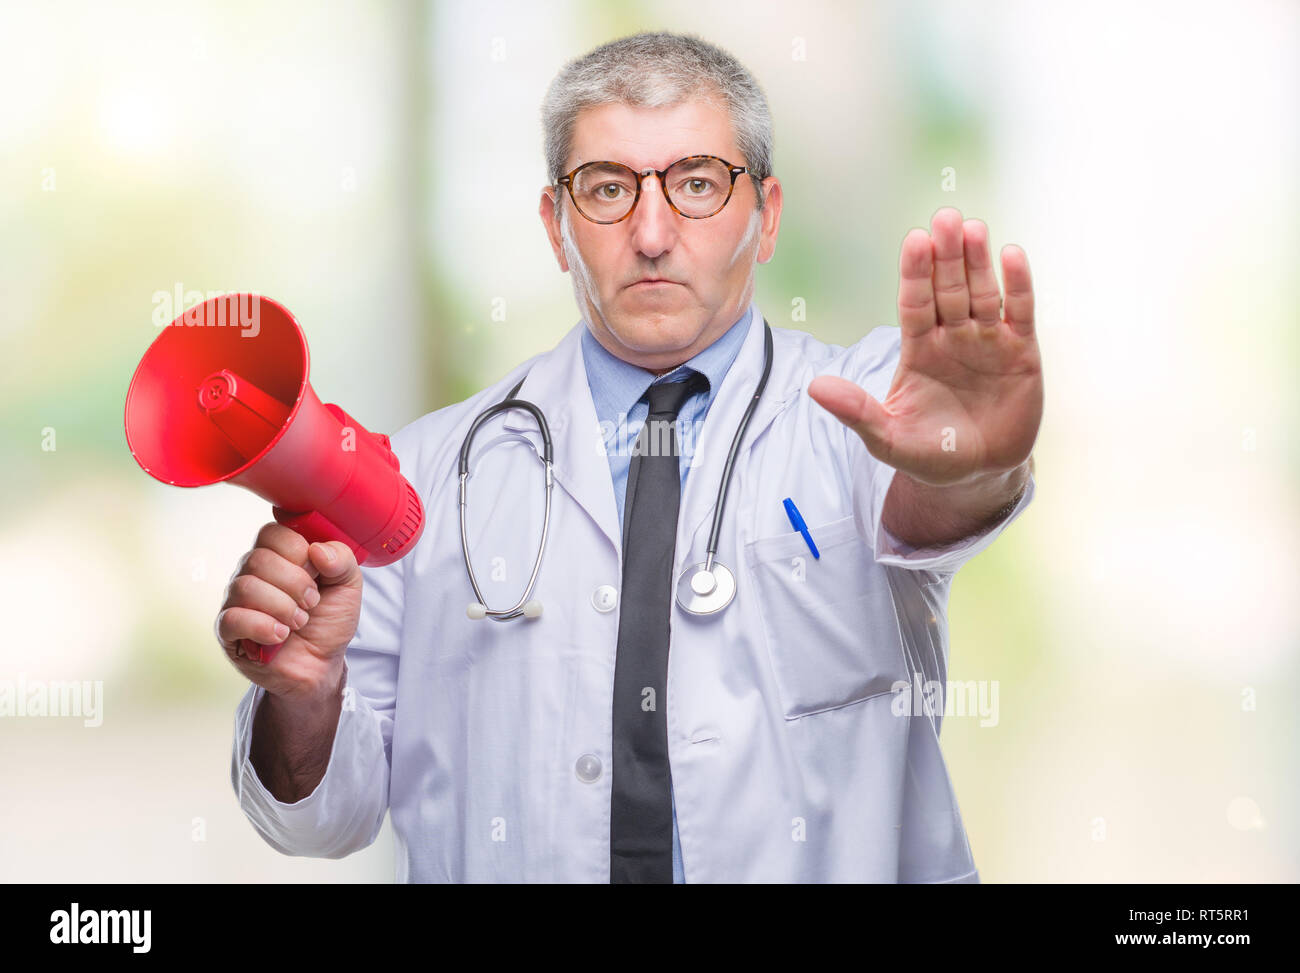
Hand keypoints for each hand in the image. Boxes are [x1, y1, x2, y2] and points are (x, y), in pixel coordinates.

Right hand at [216, 523, 362, 700]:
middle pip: (258, 559)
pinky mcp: (227, 630)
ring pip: (245, 587)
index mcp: (277, 555)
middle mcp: (251, 573)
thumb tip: (318, 550)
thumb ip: (342, 559)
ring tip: (299, 622)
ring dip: (282, 607)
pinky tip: (281, 635)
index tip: (317, 573)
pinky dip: (263, 626)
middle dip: (294, 583)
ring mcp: (236, 601)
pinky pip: (232, 618)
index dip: (297, 551)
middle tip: (312, 602)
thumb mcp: (348, 586)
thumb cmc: (328, 620)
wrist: (321, 664)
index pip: (272, 533)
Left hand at [808, 207, 1042, 486]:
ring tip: (973, 229)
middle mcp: (952, 336)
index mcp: (918, 349)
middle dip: (946, 255)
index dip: (914, 273)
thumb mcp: (888, 439)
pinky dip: (1017, 286)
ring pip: (981, 292)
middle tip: (945, 218)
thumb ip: (856, 412)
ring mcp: (987, 340)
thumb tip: (814, 388)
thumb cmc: (930, 454)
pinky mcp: (1021, 351)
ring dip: (978, 262)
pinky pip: (1018, 312)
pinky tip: (1012, 255)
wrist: (980, 474)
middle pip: (948, 289)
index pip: (914, 303)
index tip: (914, 241)